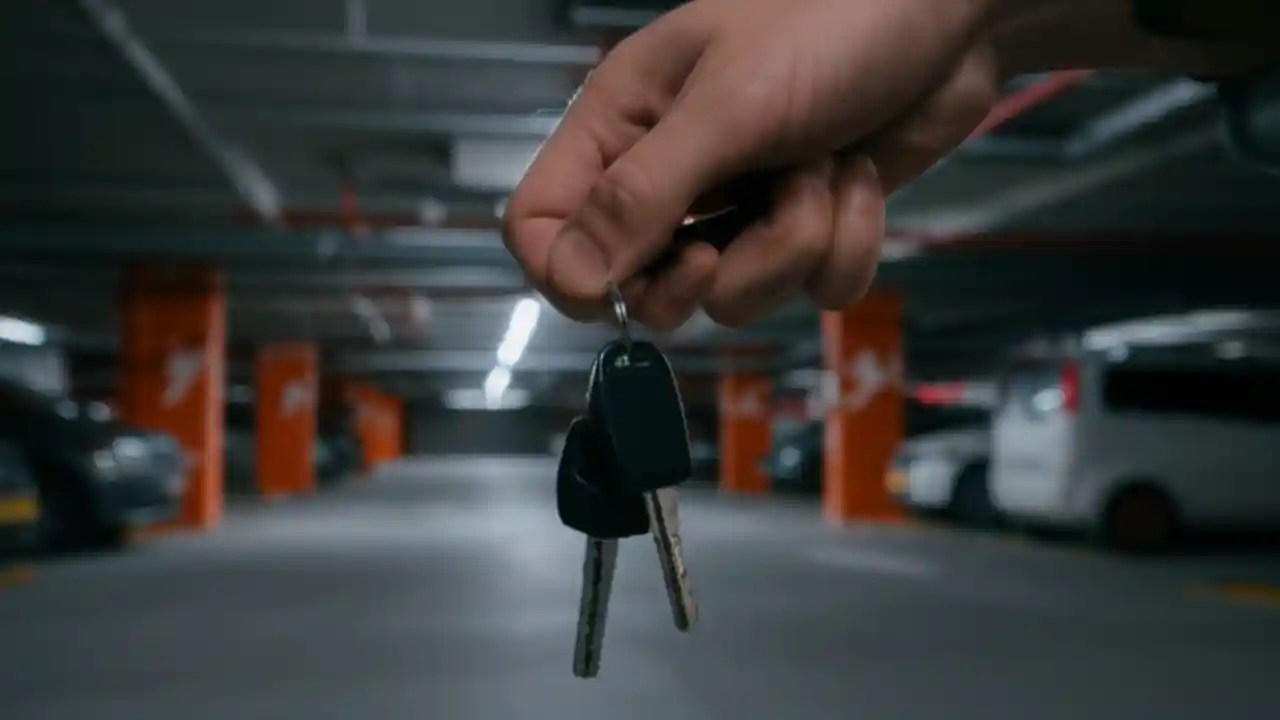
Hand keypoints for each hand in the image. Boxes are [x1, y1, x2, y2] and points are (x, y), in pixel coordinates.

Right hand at [503, 0, 1000, 328]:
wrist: (951, 11)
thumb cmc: (831, 22)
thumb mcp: (728, 107)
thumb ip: (643, 195)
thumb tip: (572, 278)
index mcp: (623, 126)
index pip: (542, 225)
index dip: (570, 273)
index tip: (626, 285)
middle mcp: (671, 174)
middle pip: (638, 285)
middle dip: (701, 276)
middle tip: (729, 243)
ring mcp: (740, 206)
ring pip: (733, 296)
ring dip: (792, 244)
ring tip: (822, 168)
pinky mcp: (806, 226)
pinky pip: (808, 288)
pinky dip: (846, 245)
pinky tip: (859, 179)